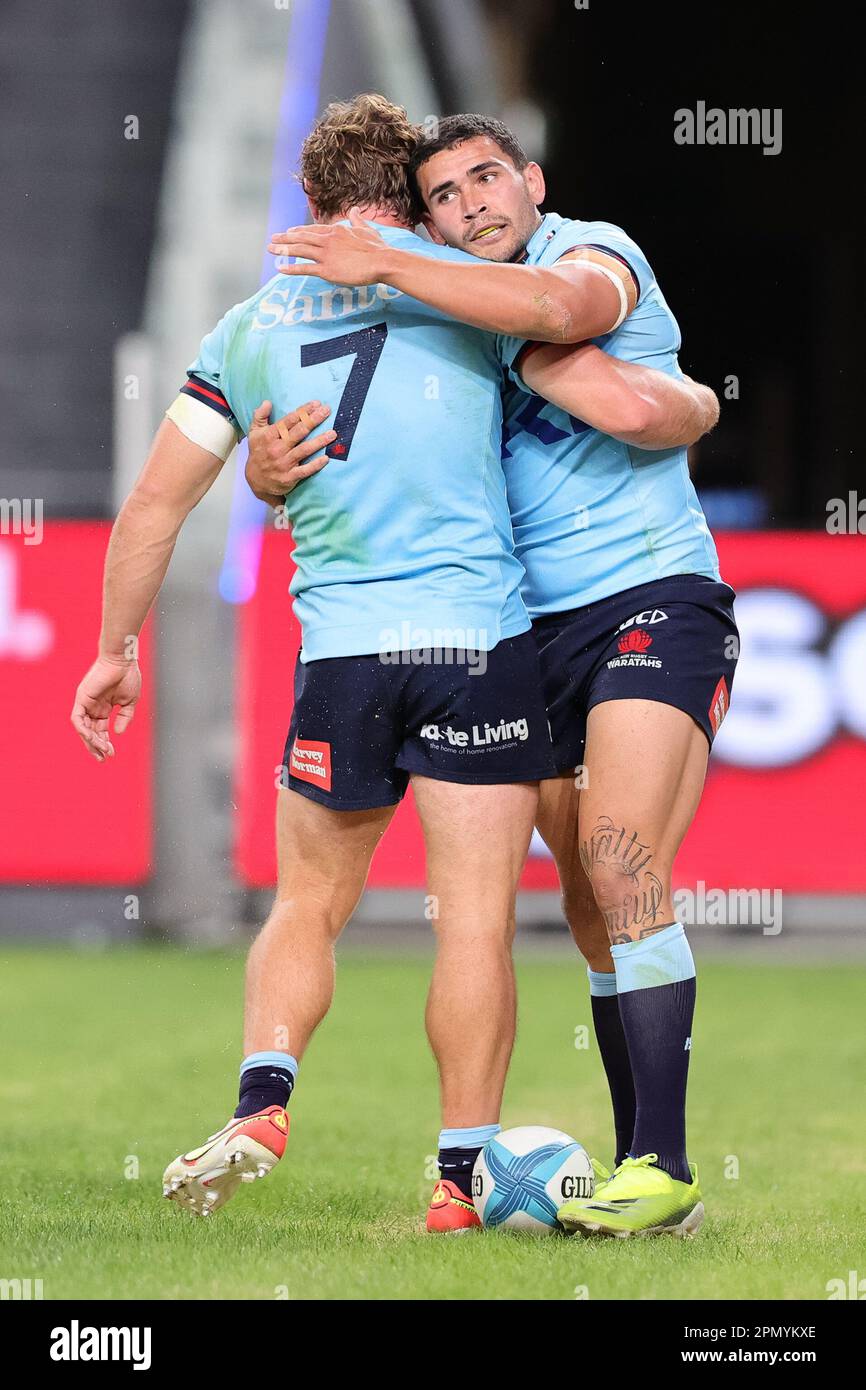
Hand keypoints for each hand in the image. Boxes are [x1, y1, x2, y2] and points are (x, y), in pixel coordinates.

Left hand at [71, 655, 141, 760]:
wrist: (123, 660)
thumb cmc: (128, 676)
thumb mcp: (129, 702)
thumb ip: (125, 717)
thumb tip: (118, 733)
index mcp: (104, 708)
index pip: (101, 730)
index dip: (105, 743)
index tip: (112, 754)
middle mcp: (93, 707)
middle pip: (91, 732)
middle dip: (96, 747)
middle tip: (103, 758)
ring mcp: (86, 703)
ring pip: (84, 728)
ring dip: (91, 741)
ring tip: (102, 750)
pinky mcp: (81, 698)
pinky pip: (77, 719)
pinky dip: (83, 730)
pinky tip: (93, 738)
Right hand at [246, 400, 335, 504]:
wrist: (256, 480)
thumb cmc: (258, 453)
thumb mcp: (254, 433)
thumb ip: (260, 416)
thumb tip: (267, 402)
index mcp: (269, 436)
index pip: (288, 420)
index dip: (303, 411)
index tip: (316, 404)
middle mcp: (277, 448)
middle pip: (298, 432)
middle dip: (313, 420)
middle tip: (326, 411)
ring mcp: (284, 463)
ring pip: (304, 450)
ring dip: (319, 441)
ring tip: (333, 433)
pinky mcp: (290, 477)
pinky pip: (305, 470)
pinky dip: (315, 465)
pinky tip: (326, 458)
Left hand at [267, 208, 390, 284]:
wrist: (382, 261)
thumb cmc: (378, 248)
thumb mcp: (367, 230)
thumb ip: (358, 220)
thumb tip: (355, 210)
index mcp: (336, 230)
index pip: (313, 230)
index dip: (299, 231)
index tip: (289, 232)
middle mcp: (327, 240)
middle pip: (302, 238)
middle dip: (285, 238)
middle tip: (272, 239)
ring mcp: (326, 254)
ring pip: (299, 250)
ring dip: (283, 249)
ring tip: (270, 250)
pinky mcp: (327, 269)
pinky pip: (305, 268)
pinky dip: (291, 267)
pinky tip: (280, 268)